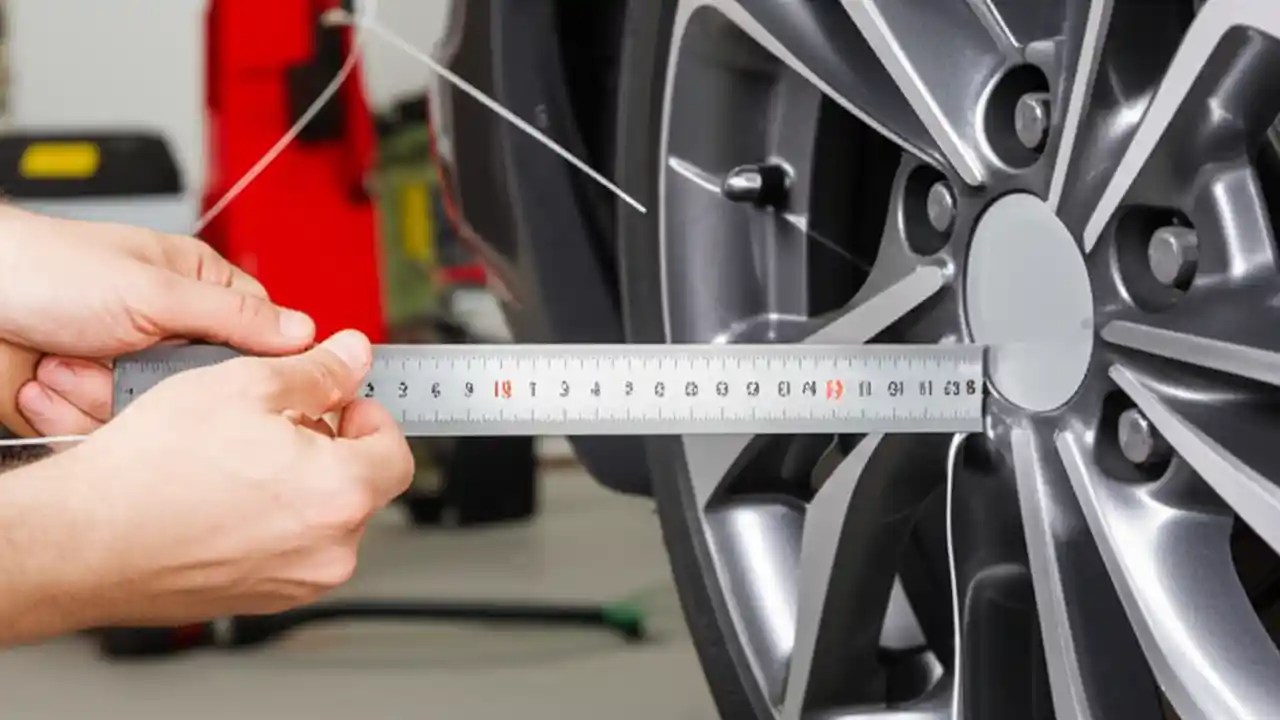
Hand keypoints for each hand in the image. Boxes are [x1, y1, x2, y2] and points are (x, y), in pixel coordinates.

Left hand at [0, 207, 315, 435]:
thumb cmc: (41, 268)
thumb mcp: (153, 288)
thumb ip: (235, 316)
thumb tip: (304, 334)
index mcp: (193, 288)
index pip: (260, 335)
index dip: (261, 365)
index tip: (264, 387)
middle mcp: (165, 334)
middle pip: (208, 393)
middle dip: (159, 388)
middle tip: (124, 362)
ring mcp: (129, 375)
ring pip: (158, 421)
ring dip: (101, 395)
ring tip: (70, 361)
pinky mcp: (95, 411)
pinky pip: (110, 436)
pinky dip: (70, 413)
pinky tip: (50, 382)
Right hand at [37, 331, 412, 626]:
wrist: (85, 539)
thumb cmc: (152, 471)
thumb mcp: (244, 385)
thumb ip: (316, 371)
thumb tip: (352, 356)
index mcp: (342, 492)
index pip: (397, 451)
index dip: (370, 418)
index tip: (340, 405)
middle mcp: (330, 548)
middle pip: (361, 486)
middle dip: (332, 448)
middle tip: (280, 425)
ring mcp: (296, 582)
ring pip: (324, 519)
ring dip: (300, 485)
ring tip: (242, 460)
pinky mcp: (261, 600)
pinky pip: (289, 550)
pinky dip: (271, 521)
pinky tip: (224, 497)